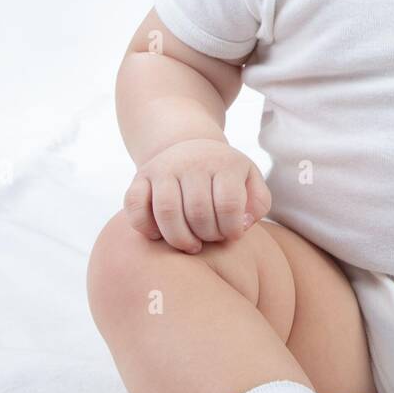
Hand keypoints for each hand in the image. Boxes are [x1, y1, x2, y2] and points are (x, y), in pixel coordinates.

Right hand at [123, 139, 271, 253]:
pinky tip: (160, 236)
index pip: (228, 205)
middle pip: (198, 212)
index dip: (231, 229)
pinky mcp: (140, 176)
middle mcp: (193, 162)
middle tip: (211, 240)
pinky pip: (135, 205)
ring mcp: (164, 168)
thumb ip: (258, 203)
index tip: (232, 235)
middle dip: (207, 236)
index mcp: (225, 163)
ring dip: (179, 239)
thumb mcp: (250, 181)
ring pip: (167, 212)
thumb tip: (242, 224)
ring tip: (191, 246)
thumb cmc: (225, 175)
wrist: (189, 146)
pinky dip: (146, 227)